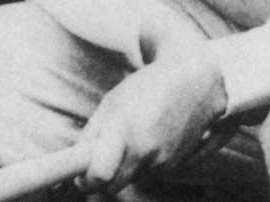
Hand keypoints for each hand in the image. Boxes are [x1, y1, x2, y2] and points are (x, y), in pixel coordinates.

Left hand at [77, 49, 226, 195]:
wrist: (194, 82)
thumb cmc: (146, 88)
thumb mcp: (112, 103)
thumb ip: (92, 134)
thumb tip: (76, 162)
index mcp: (123, 131)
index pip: (100, 175)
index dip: (86, 182)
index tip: (79, 178)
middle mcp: (145, 150)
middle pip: (114, 186)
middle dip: (104, 178)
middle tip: (99, 160)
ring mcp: (163, 160)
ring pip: (133, 178)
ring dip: (127, 166)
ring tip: (135, 135)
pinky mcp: (177, 164)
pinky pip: (151, 172)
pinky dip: (146, 161)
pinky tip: (153, 136)